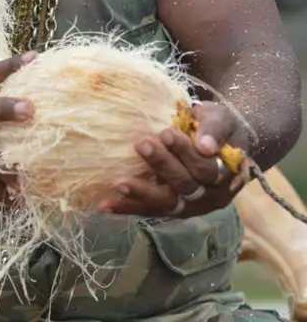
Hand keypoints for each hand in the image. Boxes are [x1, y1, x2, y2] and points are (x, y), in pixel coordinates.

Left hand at [97, 101, 252, 217]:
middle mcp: (209, 196)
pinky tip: (104, 205)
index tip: (166, 132)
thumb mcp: (222, 120)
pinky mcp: (170, 208)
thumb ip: (215, 130)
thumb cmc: (219, 128)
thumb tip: (206, 146)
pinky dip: (126, 208)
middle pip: (184, 185)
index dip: (185, 151)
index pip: (205, 167)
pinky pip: (147, 209)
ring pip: (165, 202)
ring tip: (118, 183)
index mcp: (226, 175)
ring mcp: (189, 205)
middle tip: (141, 144)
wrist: (220, 145)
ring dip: (141, 193)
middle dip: (161, 164)